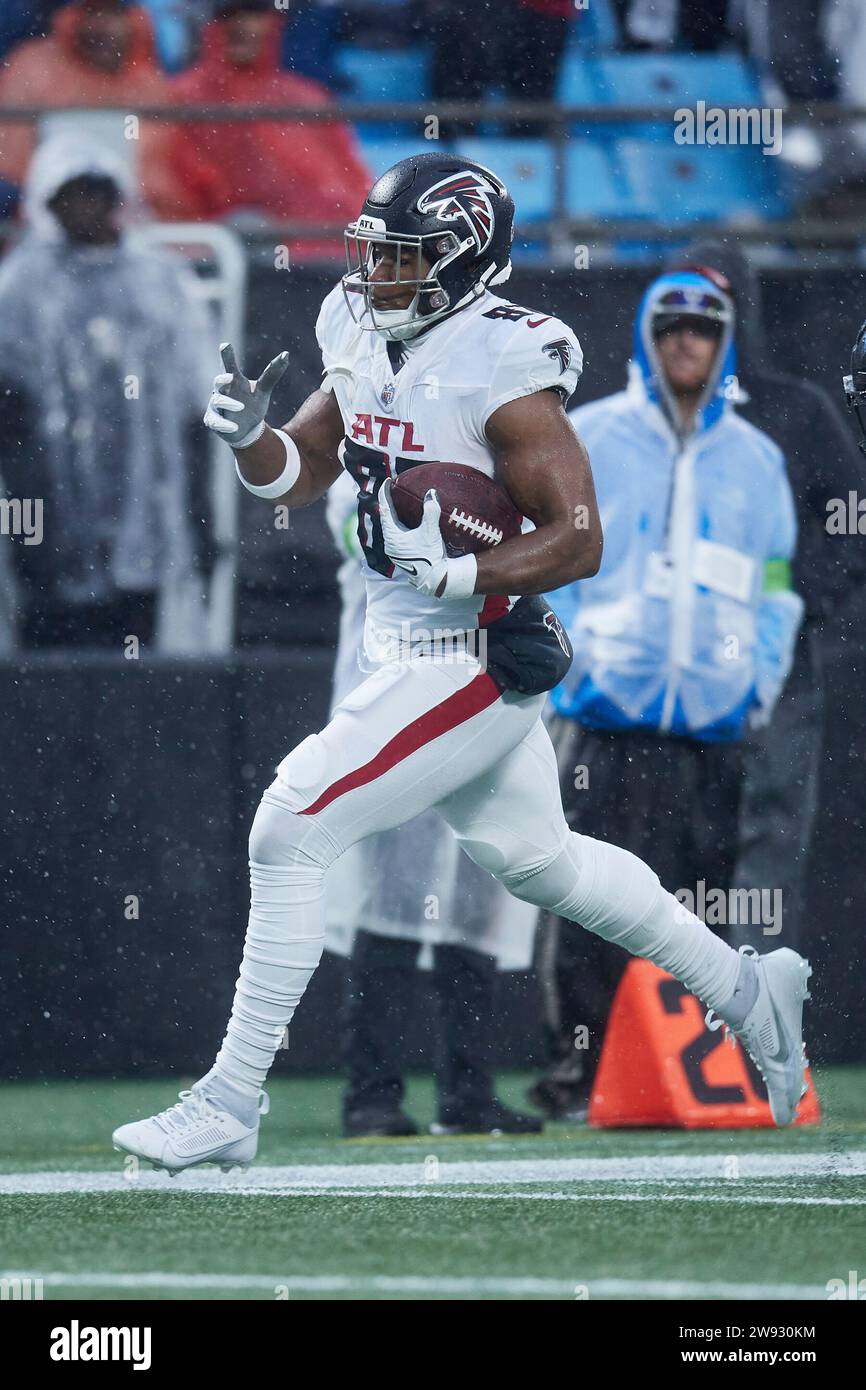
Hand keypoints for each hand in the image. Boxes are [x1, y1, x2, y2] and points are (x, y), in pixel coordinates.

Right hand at [203, 342, 288, 448]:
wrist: (247, 429)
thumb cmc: (252, 404)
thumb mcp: (263, 390)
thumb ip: (272, 373)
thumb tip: (286, 354)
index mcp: (234, 381)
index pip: (229, 366)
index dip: (226, 356)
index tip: (225, 345)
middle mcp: (222, 391)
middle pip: (218, 382)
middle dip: (222, 379)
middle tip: (230, 377)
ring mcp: (216, 406)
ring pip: (217, 401)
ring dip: (228, 403)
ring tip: (241, 407)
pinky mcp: (213, 421)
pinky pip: (215, 422)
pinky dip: (224, 424)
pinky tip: (234, 427)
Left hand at [378, 480, 449, 597]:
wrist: (435, 579)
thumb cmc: (431, 556)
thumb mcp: (431, 532)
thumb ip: (430, 511)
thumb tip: (431, 493)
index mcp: (392, 536)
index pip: (385, 509)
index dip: (385, 493)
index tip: (388, 481)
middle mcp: (390, 543)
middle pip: (385, 517)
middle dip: (388, 502)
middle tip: (393, 489)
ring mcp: (394, 550)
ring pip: (390, 526)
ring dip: (393, 514)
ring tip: (398, 502)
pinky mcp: (401, 554)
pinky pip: (396, 533)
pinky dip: (398, 523)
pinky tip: (405, 521)